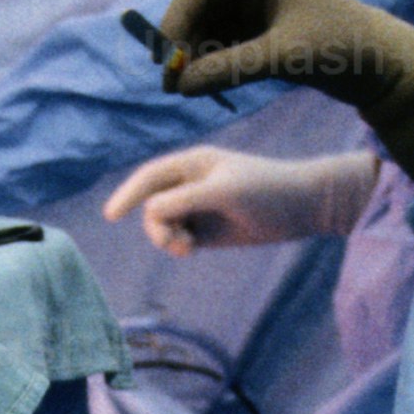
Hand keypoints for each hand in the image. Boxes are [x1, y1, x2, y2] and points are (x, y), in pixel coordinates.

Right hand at [103, 144, 376, 252]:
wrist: (302, 207)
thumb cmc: (266, 191)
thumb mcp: (222, 192)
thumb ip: (183, 199)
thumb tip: (150, 212)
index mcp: (192, 163)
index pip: (149, 177)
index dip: (127, 194)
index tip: (110, 216)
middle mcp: (190, 183)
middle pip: (151, 205)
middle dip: (158, 226)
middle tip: (179, 243)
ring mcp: (198, 206)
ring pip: (162, 224)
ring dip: (167, 238)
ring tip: (188, 249)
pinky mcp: (207, 229)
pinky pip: (176, 237)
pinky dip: (177, 245)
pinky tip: (191, 250)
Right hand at [155, 0, 413, 185]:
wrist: (383, 69)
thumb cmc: (343, 51)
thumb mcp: (284, 59)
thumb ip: (230, 68)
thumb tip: (181, 84)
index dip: (177, 17)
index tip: (165, 55)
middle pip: (200, 5)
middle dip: (181, 40)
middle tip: (168, 81)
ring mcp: (258, 8)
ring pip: (208, 27)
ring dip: (193, 55)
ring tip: (184, 90)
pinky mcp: (262, 33)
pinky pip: (223, 43)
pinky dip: (210, 63)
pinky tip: (204, 86)